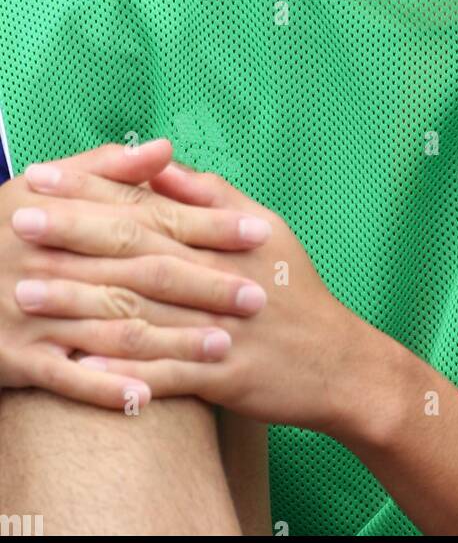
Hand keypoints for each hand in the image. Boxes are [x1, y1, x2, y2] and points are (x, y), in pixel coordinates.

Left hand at [17, 162, 365, 432]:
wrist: (340, 363)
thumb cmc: (296, 291)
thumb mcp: (266, 228)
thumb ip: (211, 197)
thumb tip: (162, 164)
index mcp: (225, 236)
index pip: (147, 204)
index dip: (92, 189)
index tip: (43, 176)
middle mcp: (218, 277)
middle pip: (136, 252)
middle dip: (74, 235)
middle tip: (18, 221)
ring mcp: (218, 329)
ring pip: (140, 312)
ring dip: (79, 302)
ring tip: (27, 292)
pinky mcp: (221, 378)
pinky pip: (162, 375)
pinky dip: (118, 372)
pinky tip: (74, 367)